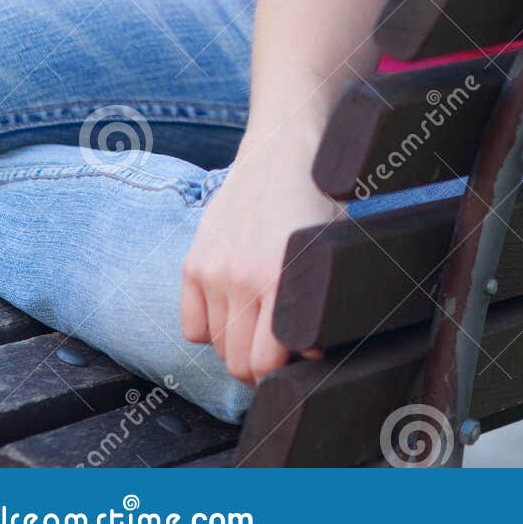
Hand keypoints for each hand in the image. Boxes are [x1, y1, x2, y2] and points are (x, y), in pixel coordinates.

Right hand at [180, 135, 343, 386]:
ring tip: (261, 327)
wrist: (282, 150)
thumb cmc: (317, 200)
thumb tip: (314, 355)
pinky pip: (191, 327)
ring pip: (217, 347)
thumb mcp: (331, 250)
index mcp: (279, 278)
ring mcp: (213, 270)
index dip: (282, 372)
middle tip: (279, 354)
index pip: (265, 364)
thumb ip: (321, 304)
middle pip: (238, 363)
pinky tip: (233, 310)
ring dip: (238, 346)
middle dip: (260, 368)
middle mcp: (241, 278)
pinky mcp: (194, 260)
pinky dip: (209, 328)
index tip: (297, 362)